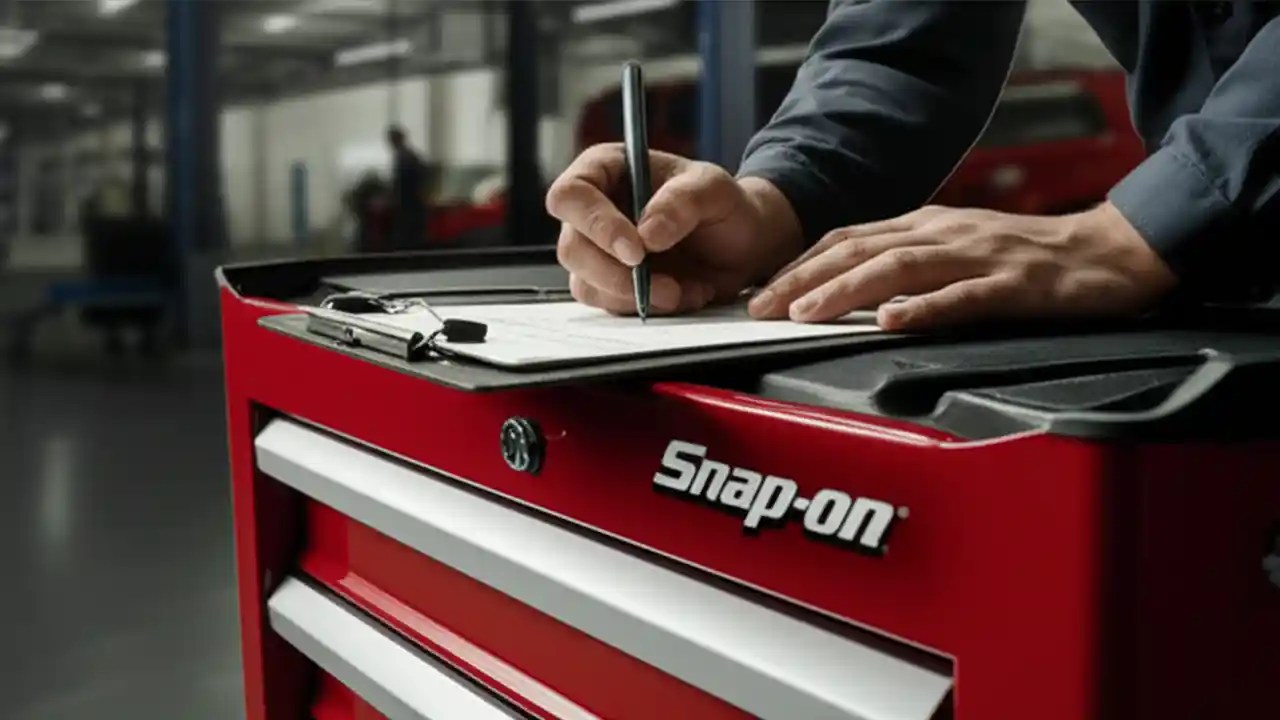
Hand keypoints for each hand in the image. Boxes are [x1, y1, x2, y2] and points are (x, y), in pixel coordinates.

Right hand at [546, 144, 803, 314]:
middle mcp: (593, 211)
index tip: (635, 250)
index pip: (571, 195)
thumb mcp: (714, 189)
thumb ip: (682, 202)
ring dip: (634, 296)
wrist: (741, 245)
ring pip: (586, 283)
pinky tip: (680, 295)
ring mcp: (598, 251)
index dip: (595, 224)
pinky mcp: (610, 285)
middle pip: (572, 247)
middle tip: (665, 285)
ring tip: (682, 290)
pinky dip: (645, 307)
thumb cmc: (723, 205)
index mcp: (606, 170)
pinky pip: (608, 305)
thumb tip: (646, 233)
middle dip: (616, 274)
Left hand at [748, 203, 1177, 329]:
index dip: (799, 265)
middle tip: (759, 309)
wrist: (1109, 253)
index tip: (758, 292)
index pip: (846, 240)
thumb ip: (907, 265)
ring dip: (846, 291)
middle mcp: (942, 233)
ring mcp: (977, 257)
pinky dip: (922, 309)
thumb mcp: (956, 251)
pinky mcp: (1013, 285)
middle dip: (803, 279)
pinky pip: (962, 297)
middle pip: (859, 250)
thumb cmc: (1027, 260)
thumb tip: (847, 293)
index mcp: (925, 226)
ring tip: (805, 315)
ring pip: (899, 268)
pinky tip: (890, 323)